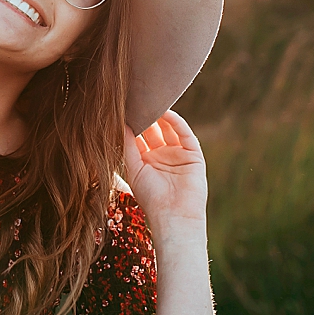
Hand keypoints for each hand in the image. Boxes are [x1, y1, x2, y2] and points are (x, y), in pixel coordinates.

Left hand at [123, 111, 207, 236]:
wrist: (173, 215)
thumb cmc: (150, 197)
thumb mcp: (134, 168)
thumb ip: (128, 146)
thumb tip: (120, 123)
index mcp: (145, 162)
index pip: (138, 137)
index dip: (131, 124)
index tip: (122, 107)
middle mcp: (161, 156)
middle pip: (153, 130)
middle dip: (145, 116)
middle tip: (136, 99)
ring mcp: (178, 155)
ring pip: (169, 129)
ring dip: (161, 116)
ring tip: (150, 100)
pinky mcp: (193, 155)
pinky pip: (184, 134)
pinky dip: (176, 122)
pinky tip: (165, 112)